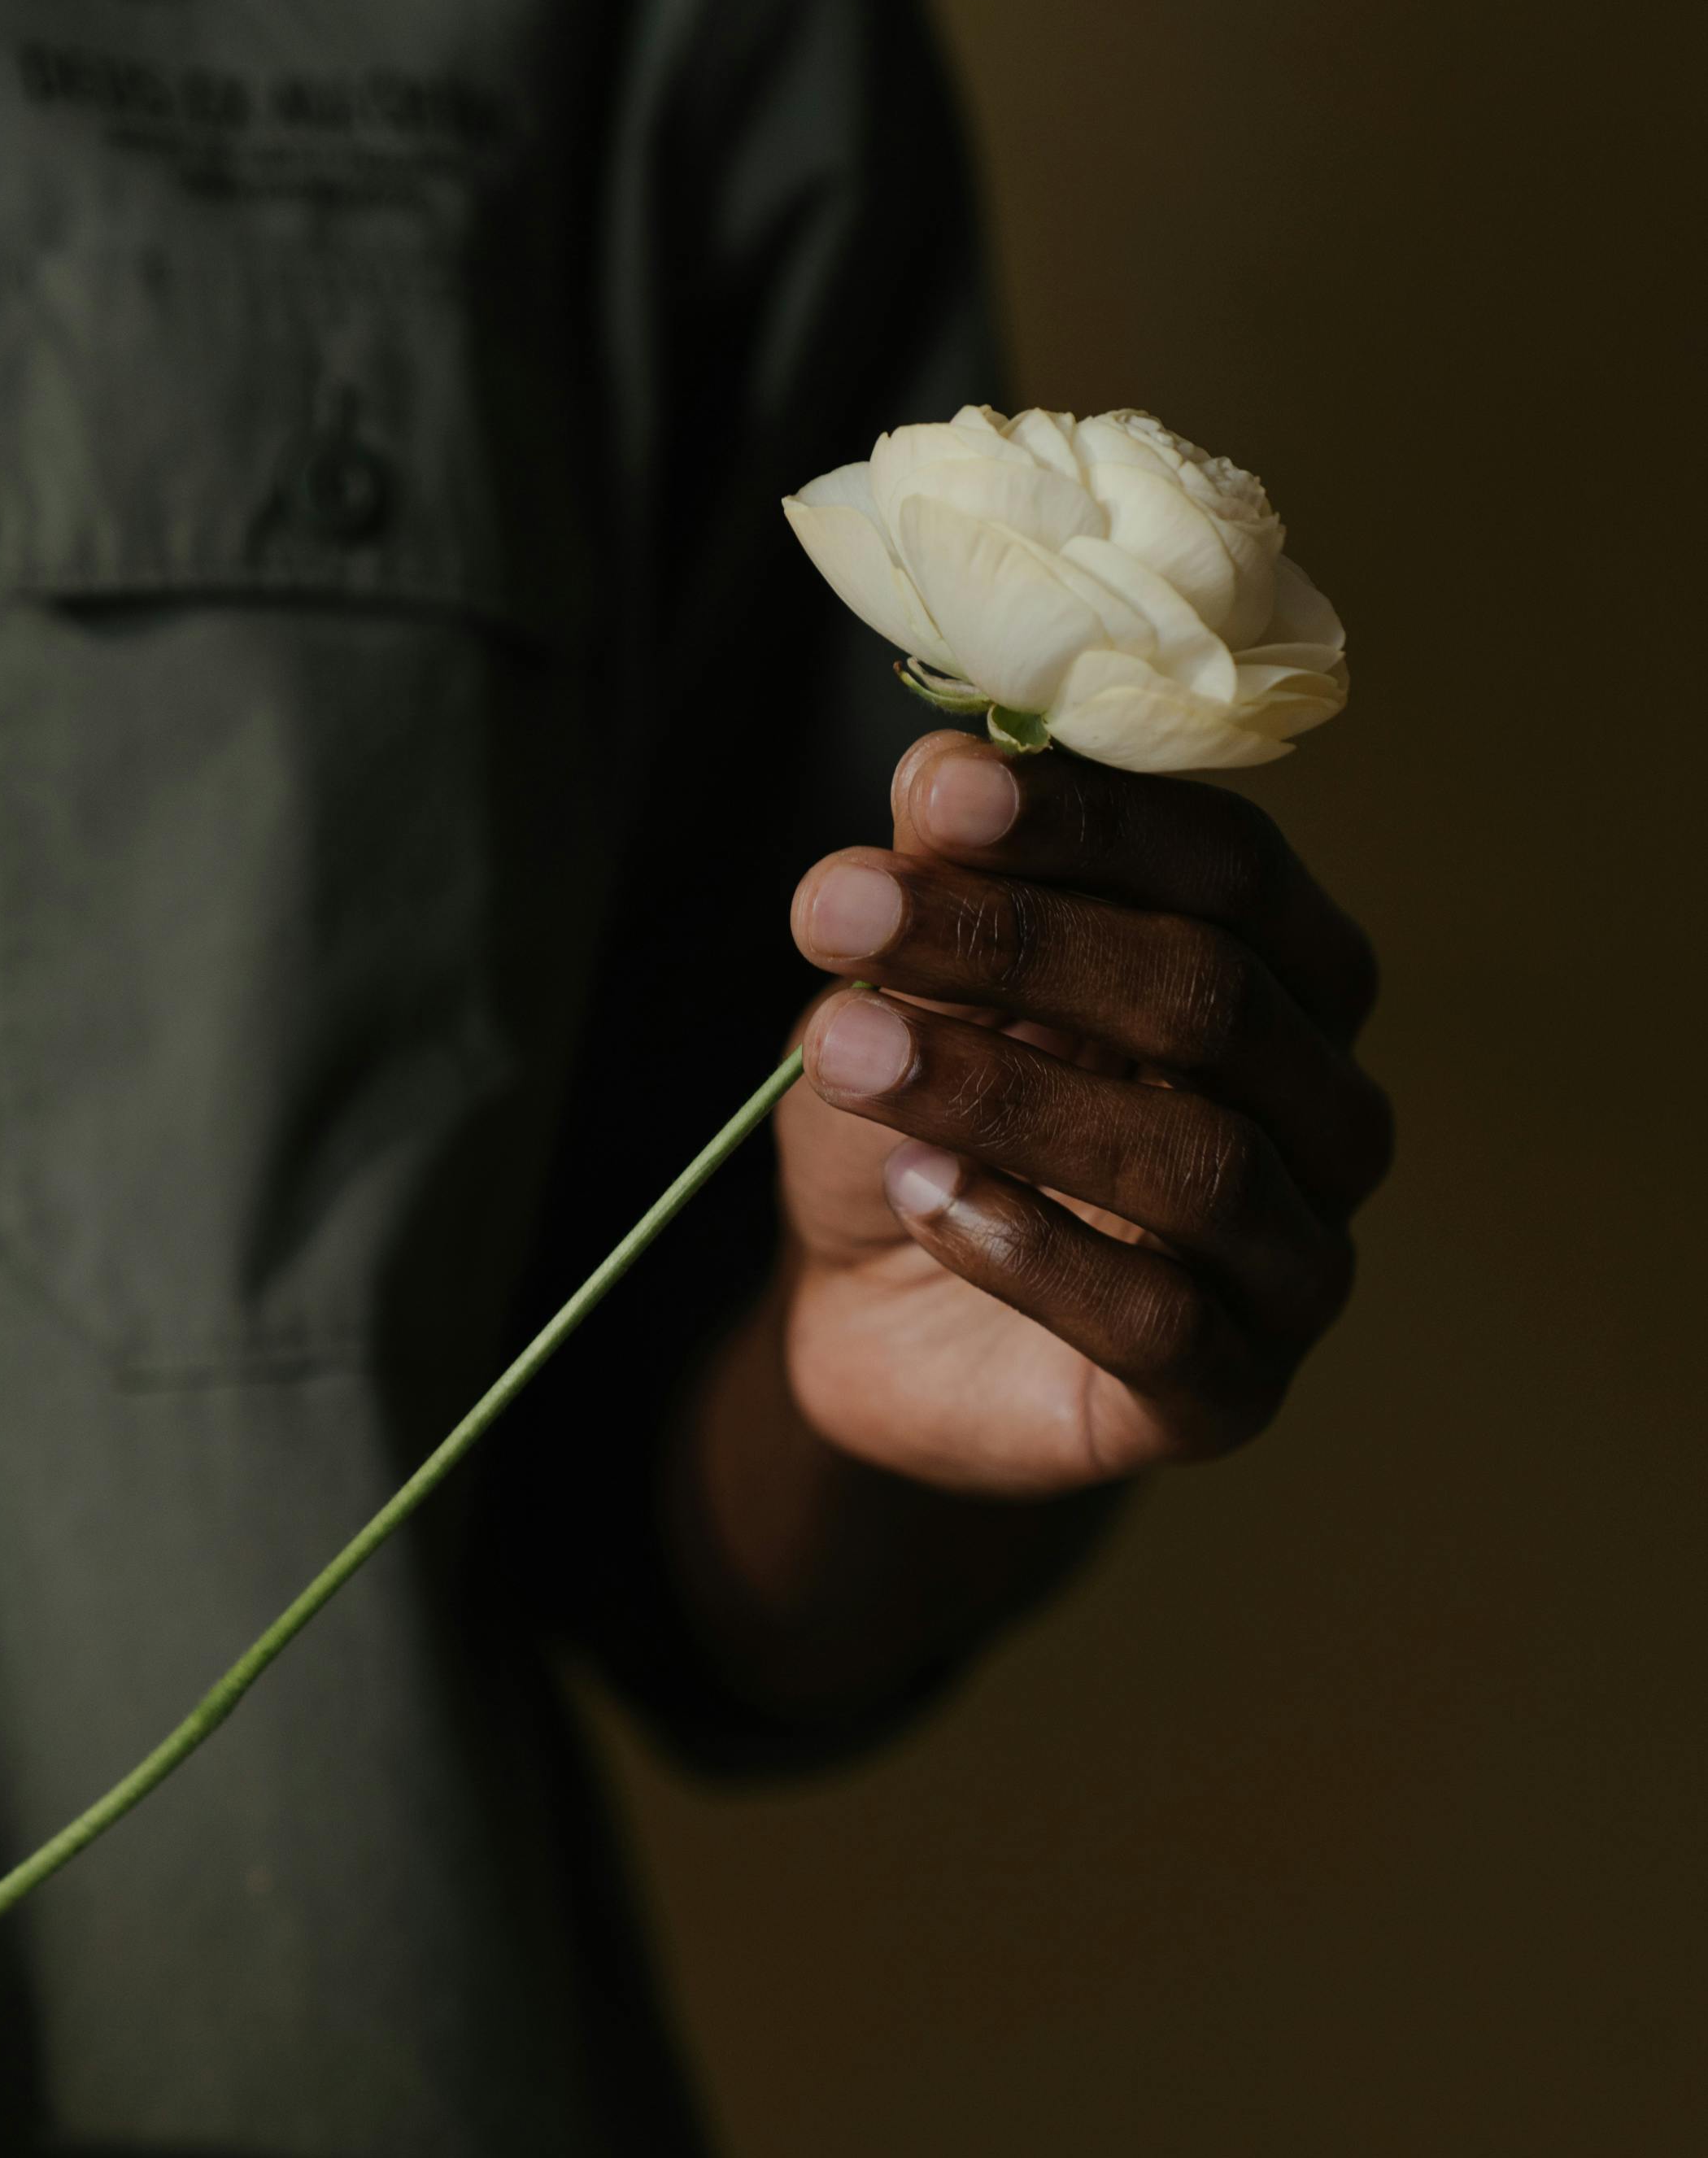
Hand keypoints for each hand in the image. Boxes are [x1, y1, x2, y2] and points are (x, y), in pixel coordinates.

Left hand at [780, 729, 1390, 1499]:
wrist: (877, 1316)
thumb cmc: (931, 1112)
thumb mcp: (918, 979)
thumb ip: (952, 878)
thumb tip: (945, 763)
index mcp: (1288, 972)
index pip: (1231, 866)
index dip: (1088, 823)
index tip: (930, 793)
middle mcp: (1327, 1108)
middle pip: (1213, 997)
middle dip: (1014, 941)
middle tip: (831, 908)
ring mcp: (1296, 1261)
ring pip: (1194, 1161)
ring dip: (998, 1092)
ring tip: (841, 1050)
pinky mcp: (1229, 1393)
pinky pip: (1161, 1319)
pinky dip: (1027, 1248)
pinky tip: (918, 1195)